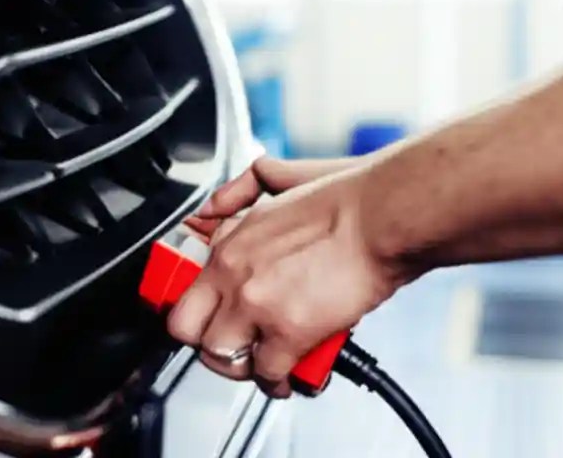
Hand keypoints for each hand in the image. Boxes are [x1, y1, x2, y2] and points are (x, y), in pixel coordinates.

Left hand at [169, 164, 411, 397]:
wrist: (380, 219)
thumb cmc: (345, 199)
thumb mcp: (278, 180)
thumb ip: (239, 191)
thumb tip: (214, 205)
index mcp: (228, 244)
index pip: (183, 291)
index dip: (195, 311)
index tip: (208, 318)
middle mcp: (233, 277)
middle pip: (187, 331)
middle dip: (207, 343)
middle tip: (229, 344)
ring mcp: (257, 307)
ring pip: (221, 358)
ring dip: (241, 365)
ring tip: (259, 362)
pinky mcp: (289, 333)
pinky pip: (267, 375)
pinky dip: (278, 382)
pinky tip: (288, 377)